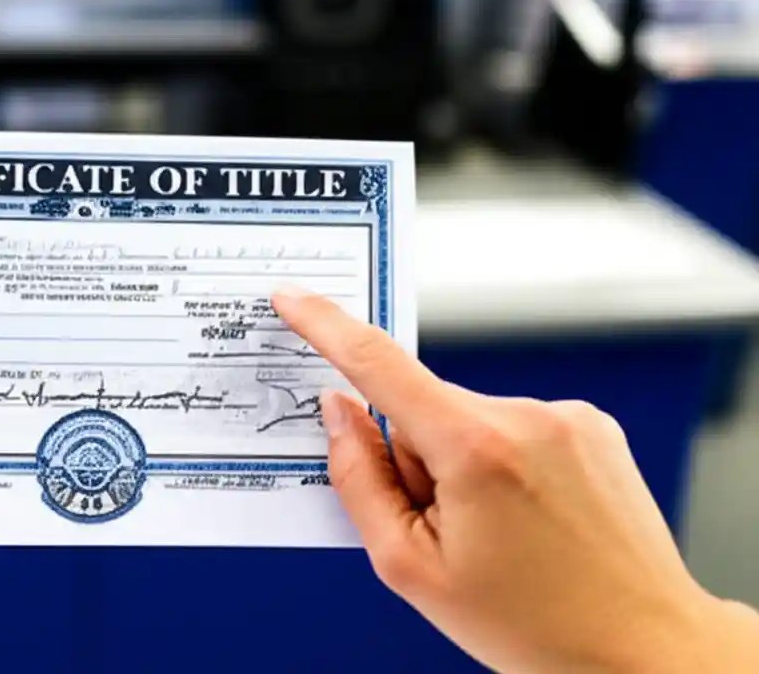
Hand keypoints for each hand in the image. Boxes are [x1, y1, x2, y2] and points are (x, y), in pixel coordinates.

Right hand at [272, 286, 758, 673]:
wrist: (645, 650)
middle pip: (424, 412)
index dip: (326, 327)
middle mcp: (528, 417)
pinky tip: (531, 521)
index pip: (379, 367)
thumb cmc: (535, 627)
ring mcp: (569, 418)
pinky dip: (505, 466)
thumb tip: (339, 414)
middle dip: (417, 462)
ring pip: (469, 423)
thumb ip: (359, 482)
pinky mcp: (593, 426)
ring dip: (464, 467)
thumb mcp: (413, 569)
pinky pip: (514, 429)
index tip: (293, 299)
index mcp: (477, 449)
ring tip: (503, 538)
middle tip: (450, 534)